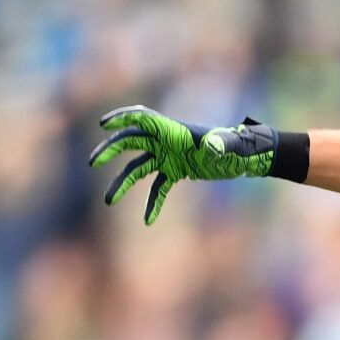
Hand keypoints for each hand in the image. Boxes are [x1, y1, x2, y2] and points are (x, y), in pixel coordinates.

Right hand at [88, 106, 281, 225]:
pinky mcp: (176, 172)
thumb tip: (212, 147)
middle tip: (93, 162)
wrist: (246, 158)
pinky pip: (158, 188)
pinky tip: (147, 221)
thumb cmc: (240, 147)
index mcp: (174, 130)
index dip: (121, 117)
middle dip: (110, 151)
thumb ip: (221, 143)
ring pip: (137, 168)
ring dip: (122, 183)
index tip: (103, 125)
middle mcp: (166, 141)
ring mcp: (169, 157)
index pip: (142, 118)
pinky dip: (153, 202)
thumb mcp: (231, 145)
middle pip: (130, 142)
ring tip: (108, 201)